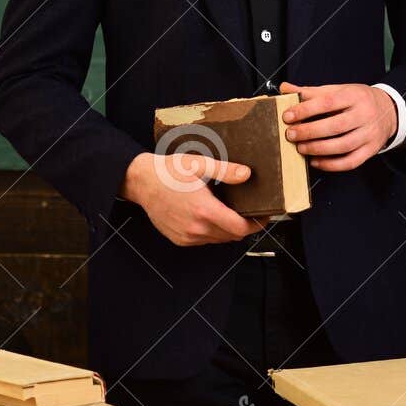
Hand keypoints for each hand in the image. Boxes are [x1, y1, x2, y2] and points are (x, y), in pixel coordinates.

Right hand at [122, 151, 264, 246]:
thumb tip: (247, 175)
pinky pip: (204, 241)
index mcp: (204, 210)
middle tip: (249, 210)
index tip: (263, 215)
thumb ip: (226, 171)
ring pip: (219, 240)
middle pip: (232, 236)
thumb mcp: (199, 165)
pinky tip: (210, 215)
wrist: (141, 182)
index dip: (256, 224)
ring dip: (228, 229)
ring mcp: (187, 236)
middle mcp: (196, 228)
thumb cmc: (169, 171)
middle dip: (244, 225)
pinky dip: (212, 232)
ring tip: (228, 210)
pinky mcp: (179, 239)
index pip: (240, 228)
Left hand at [278, 81, 396, 172]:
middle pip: (336, 126)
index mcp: (355, 96)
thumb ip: (311, 92)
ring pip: (343, 146)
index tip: (288, 116)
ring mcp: (370, 134)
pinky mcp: (371, 150)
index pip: (328, 102)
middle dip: (309, 132)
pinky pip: (350, 162)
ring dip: (318, 149)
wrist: (388, 110)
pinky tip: (316, 161)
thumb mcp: (338, 90)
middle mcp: (365, 114)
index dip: (306, 110)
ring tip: (301, 148)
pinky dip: (331, 164)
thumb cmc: (357, 100)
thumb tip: (285, 88)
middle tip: (291, 135)